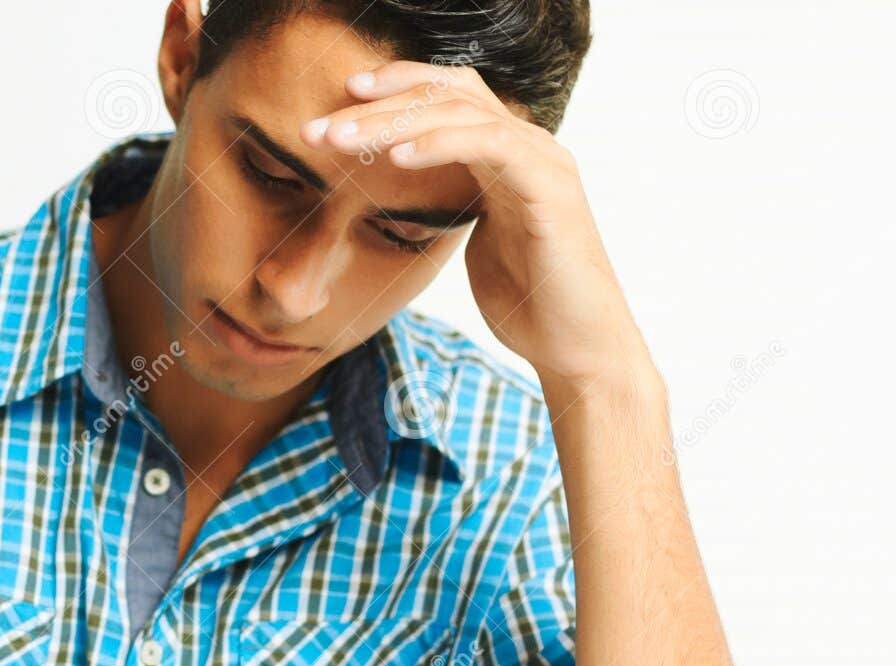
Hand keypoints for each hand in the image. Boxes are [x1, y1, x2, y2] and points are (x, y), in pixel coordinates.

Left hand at [302, 61, 650, 400]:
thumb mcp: (476, 241)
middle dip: (377, 105)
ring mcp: (542, 161)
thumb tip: (409, 200)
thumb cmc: (529, 302)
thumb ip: (454, 204)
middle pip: (447, 94)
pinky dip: (439, 142)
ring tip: (340, 140)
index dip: (396, 88)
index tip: (340, 98)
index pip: (449, 96)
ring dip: (393, 122)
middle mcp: (528, 146)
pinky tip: (397, 156)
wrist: (577, 346)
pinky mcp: (549, 187)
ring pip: (461, 111)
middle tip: (318, 126)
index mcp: (508, 155)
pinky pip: (489, 144)